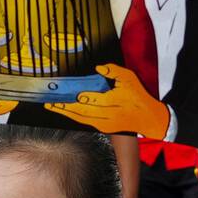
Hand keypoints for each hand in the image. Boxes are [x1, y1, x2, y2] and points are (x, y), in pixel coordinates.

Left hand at [46, 64, 170, 138]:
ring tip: (53, 107)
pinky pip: (85, 122)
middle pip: (81, 111)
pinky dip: (74, 117)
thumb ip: (114, 71)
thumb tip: (98, 68)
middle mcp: (108, 116)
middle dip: (64, 107)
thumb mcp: (129, 78)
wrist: (148, 118)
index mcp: (114, 101)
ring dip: (66, 113)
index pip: (90, 99)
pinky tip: (66, 111)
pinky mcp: (104, 129)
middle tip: (49, 102)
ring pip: (81, 119)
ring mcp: (105, 125)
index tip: (63, 92)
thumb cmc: (139, 96)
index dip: (75, 96)